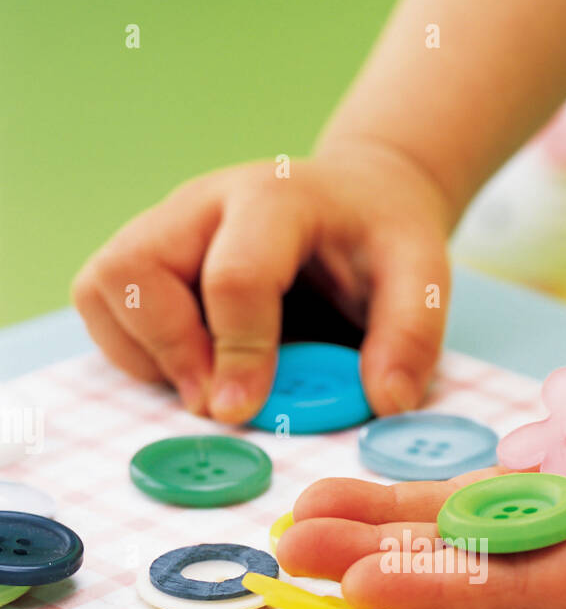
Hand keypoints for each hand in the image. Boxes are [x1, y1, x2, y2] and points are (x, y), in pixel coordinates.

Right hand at [72, 142, 452, 422]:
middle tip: (217, 401)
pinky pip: (101, 300)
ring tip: (202, 384)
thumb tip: (386, 402)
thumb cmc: (381, 239)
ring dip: (143, 351)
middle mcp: (204, 202)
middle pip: (140, 268)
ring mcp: (165, 223)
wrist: (357, 198)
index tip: (240, 411)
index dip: (236, 353)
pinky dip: (131, 348)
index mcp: (276, 200)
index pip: (235, 275)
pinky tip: (187, 366)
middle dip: (171, 350)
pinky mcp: (146, 251)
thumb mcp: (422, 274)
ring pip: (105, 283)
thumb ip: (411, 335)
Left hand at [279, 382, 565, 608]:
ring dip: (391, 517)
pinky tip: (377, 483)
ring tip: (302, 518)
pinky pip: (512, 476)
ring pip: (479, 514)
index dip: (455, 585)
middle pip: (481, 554)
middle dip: (386, 554)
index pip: (540, 581)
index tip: (368, 585)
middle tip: (289, 558)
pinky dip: (445, 482)